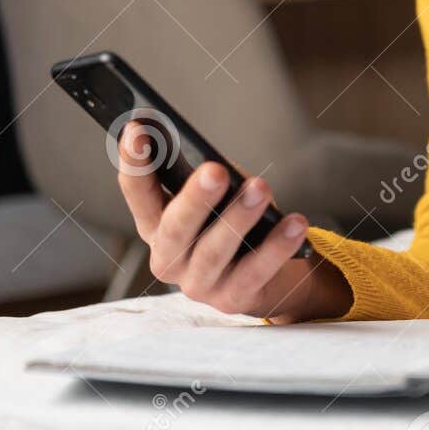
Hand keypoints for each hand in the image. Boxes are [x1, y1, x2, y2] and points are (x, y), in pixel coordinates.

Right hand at [115, 124, 352, 323]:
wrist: (270, 277)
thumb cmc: (236, 222)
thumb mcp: (219, 195)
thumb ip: (209, 180)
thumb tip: (216, 167)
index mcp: (155, 224)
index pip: (137, 192)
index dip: (134, 162)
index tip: (136, 129)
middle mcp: (168, 257)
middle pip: (174, 228)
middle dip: (194, 198)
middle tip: (215, 170)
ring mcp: (197, 284)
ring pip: (214, 251)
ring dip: (238, 218)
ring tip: (260, 189)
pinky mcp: (232, 301)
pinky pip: (254, 272)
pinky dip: (275, 247)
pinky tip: (295, 223)